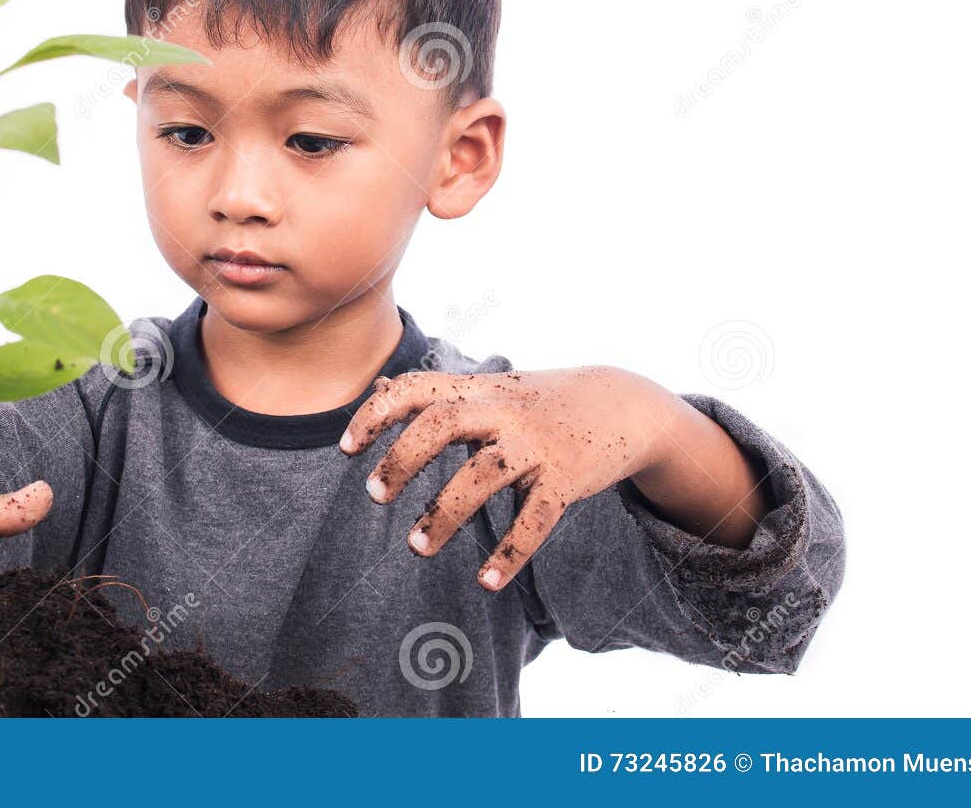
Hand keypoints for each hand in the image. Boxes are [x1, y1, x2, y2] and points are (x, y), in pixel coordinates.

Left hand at [339, 366, 696, 591]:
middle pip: (442, 424)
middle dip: (402, 460)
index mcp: (479, 390)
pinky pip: (535, 519)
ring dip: (444, 512)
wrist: (625, 404)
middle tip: (374, 496)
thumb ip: (442, 395)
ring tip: (416, 547)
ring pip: (482, 475)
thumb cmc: (541, 403)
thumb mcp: (494, 390)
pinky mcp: (568, 479)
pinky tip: (485, 582)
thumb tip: (386, 388)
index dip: (377, 414)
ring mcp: (537, 444)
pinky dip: (509, 553)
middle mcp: (504, 411)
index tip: (346, 449)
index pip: (417, 391)